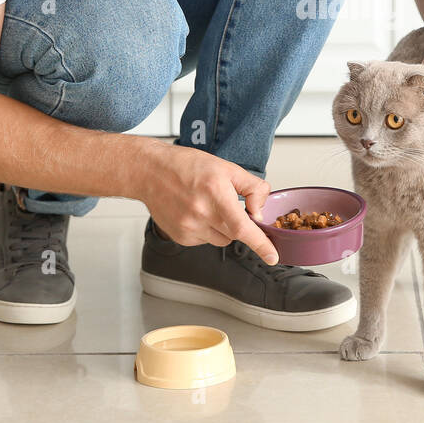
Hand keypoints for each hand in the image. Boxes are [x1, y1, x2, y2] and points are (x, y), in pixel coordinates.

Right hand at [136, 141, 276, 263]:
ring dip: (221, 227)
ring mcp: (188, 228)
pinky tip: (194, 211)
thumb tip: (260, 211)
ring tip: (205, 205)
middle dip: (238, 222)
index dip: (260, 244)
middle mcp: (201, 215)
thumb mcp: (227, 167)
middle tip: (225, 203)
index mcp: (215, 194)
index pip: (242, 227)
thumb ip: (251, 188)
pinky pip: (204, 240)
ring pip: (220, 239)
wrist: (150, 172)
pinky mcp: (180, 237)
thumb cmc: (186, 166)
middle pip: (234, 234)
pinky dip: (206, 229)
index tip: (273, 256)